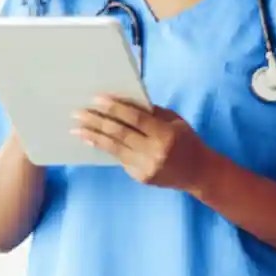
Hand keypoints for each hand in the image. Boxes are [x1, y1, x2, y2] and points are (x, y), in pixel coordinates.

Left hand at [71, 95, 212, 191]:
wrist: (199, 173)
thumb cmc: (186, 140)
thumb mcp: (175, 121)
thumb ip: (151, 112)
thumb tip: (122, 101)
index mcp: (166, 135)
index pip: (135, 119)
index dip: (115, 108)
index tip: (96, 99)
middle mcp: (154, 153)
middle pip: (120, 134)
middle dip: (96, 121)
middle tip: (78, 113)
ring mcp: (145, 167)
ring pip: (114, 148)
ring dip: (93, 136)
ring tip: (76, 128)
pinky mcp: (140, 177)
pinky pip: (119, 158)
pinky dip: (104, 147)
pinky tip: (91, 139)